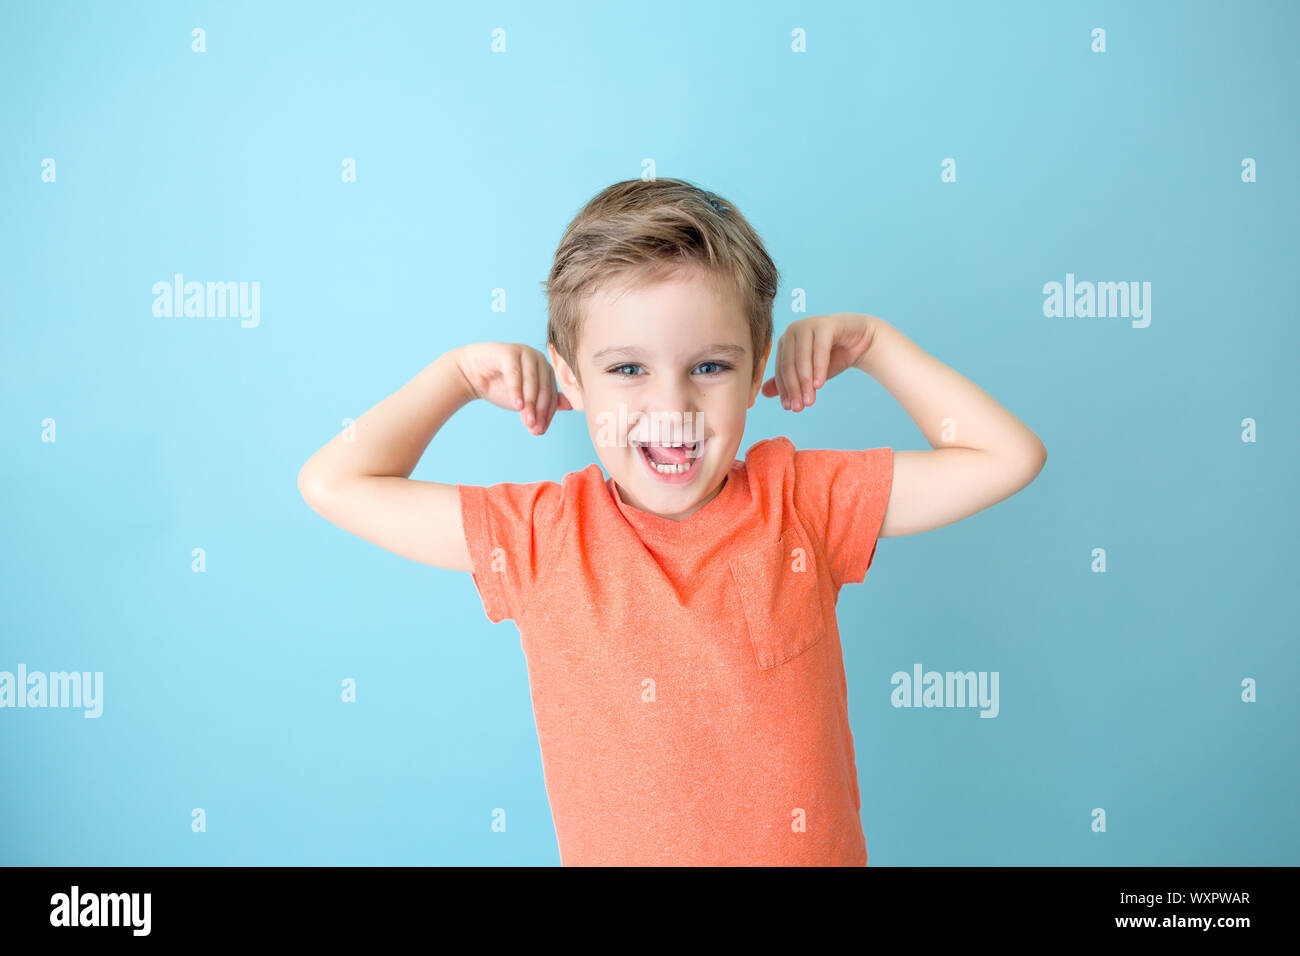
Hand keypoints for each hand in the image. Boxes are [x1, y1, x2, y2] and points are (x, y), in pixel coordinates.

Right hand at [454, 342, 572, 434]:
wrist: (473, 375)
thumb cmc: (501, 387)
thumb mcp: (525, 400)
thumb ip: (546, 403)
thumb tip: (571, 407)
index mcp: (546, 370)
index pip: (551, 396)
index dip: (547, 415)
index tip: (540, 432)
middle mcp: (539, 359)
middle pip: (544, 389)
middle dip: (539, 411)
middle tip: (533, 428)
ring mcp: (525, 352)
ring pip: (532, 381)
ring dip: (529, 403)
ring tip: (526, 421)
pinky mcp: (508, 351)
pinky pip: (515, 373)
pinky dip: (516, 390)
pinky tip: (516, 405)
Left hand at [760, 313, 877, 410]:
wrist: (861, 342)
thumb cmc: (833, 357)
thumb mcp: (809, 373)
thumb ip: (788, 381)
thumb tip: (763, 393)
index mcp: (785, 342)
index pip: (781, 370)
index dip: (784, 391)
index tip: (789, 408)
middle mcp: (792, 331)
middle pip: (789, 365)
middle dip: (794, 389)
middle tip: (800, 408)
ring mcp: (808, 324)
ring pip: (802, 358)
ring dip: (805, 382)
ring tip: (810, 401)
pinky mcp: (825, 324)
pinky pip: (819, 349)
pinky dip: (819, 368)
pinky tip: (819, 385)